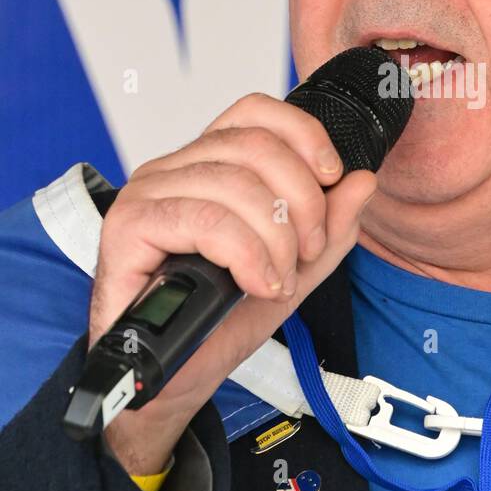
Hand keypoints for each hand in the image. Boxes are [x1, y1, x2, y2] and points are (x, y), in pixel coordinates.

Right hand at [91, 92, 375, 474]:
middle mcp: (174, 169)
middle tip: (305, 253)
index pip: (255, 112)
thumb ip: (331, 227)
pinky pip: (205, 219)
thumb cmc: (220, 321)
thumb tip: (361, 180)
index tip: (332, 176)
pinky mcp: (129, 226)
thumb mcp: (295, 269)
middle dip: (302, 203)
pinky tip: (256, 283)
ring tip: (277, 280)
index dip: (303, 135)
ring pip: (235, 184)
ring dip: (275, 240)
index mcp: (208, 166)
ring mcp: (148, 194)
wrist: (176, 378)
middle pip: (255, 146)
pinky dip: (246, 253)